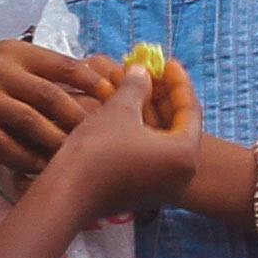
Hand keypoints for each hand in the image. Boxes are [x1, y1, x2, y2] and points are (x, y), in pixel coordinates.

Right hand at [0, 39, 111, 176]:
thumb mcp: (6, 60)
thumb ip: (42, 69)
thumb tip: (97, 79)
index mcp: (16, 52)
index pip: (64, 65)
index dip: (94, 83)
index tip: (116, 100)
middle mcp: (0, 71)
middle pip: (51, 96)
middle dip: (81, 119)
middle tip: (105, 139)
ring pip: (31, 122)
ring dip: (58, 142)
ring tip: (80, 157)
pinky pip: (5, 145)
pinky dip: (28, 158)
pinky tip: (45, 168)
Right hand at [28, 66, 201, 221]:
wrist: (67, 195)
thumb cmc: (97, 150)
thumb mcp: (119, 110)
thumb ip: (137, 87)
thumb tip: (142, 71)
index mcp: (185, 154)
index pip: (190, 110)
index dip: (178, 82)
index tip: (168, 61)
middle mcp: (183, 174)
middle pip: (180, 126)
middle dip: (164, 96)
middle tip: (151, 73)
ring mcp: (165, 185)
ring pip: (164, 140)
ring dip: (152, 113)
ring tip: (136, 88)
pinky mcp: (146, 191)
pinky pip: (153, 154)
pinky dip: (144, 132)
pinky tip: (127, 114)